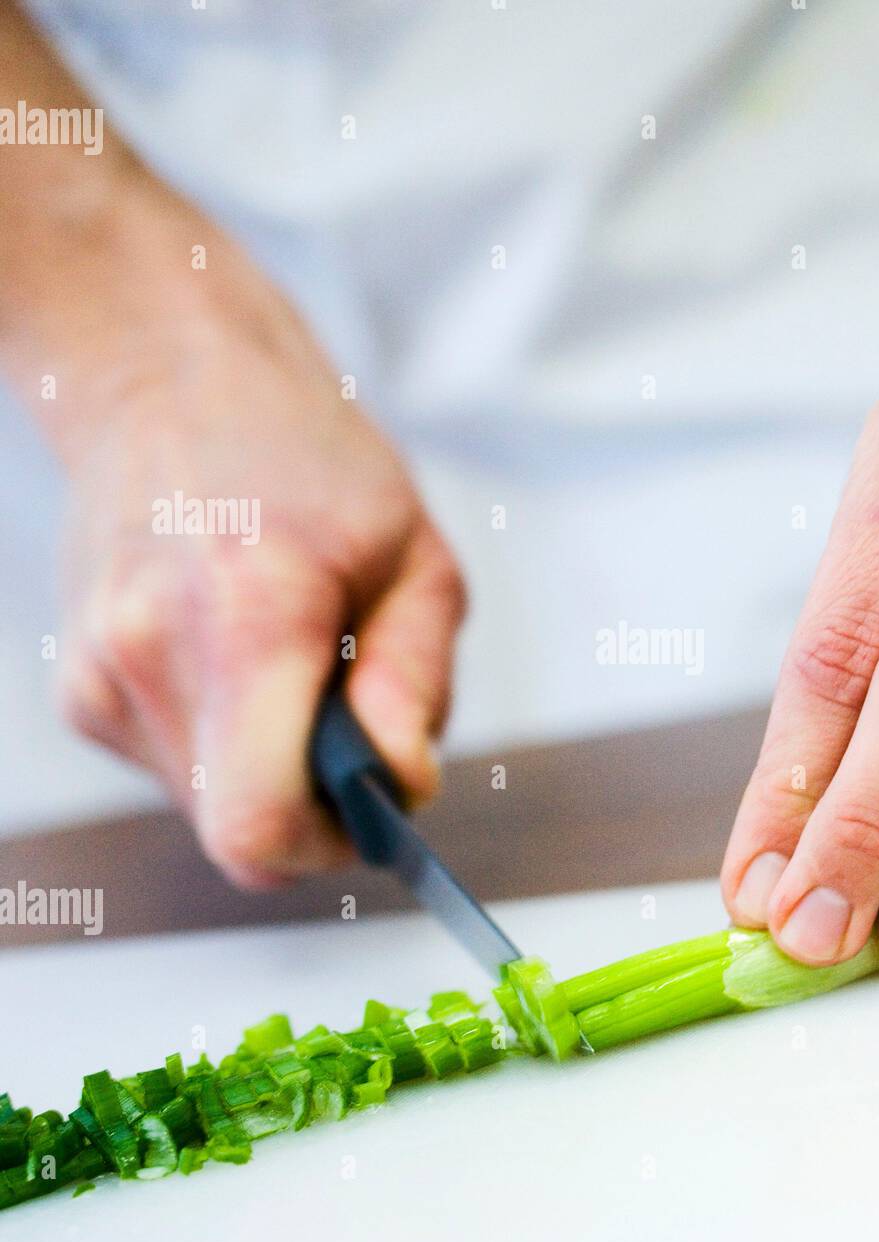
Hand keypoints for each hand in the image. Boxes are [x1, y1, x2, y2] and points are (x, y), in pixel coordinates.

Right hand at [56, 269, 464, 886]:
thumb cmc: (306, 456)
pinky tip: (243, 655)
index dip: (332, 844)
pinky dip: (229, 743)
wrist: (163, 378)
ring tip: (295, 664)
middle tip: (352, 718)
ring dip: (272, 769)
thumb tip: (404, 783)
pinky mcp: (80, 690)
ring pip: (208, 807)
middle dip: (315, 804)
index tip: (375, 805)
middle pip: (239, 832)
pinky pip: (178, 768)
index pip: (260, 827)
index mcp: (248, 620)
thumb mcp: (412, 553)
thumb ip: (416, 680)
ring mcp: (98, 677)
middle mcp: (148, 660)